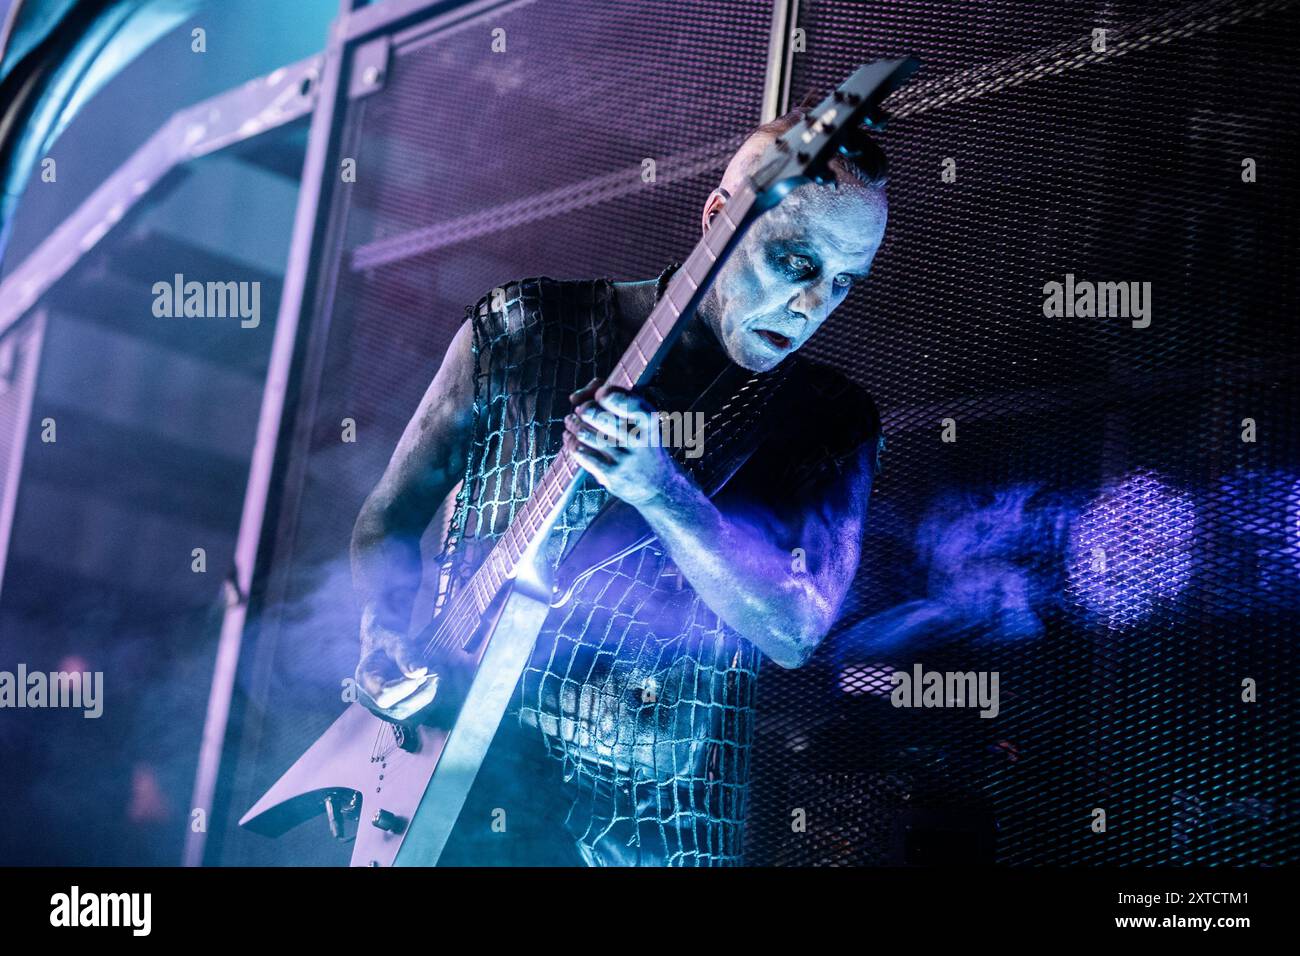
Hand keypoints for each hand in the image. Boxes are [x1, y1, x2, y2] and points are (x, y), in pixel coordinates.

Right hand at [355, 617, 439, 720]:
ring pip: (409, 712)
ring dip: (427, 695)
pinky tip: (433, 682)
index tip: (424, 672)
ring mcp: (381, 708)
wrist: (383, 647)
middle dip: (422, 692)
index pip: (384, 695)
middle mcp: (369, 699)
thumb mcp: (397, 642)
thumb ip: (407, 656)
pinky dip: (426, 697)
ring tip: (437, 675)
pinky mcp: (394, 710)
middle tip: (436, 673)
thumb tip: (420, 672)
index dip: (406, 688)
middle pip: (398, 709)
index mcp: (364, 680)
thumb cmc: (389, 642)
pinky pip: (414, 712)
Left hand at [564, 381, 679, 507]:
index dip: (603, 393)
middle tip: (581, 410)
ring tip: (571, 421)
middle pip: (597, 415)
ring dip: (573, 424)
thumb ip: (611, 397)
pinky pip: (581, 453)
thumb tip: (574, 398)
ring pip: (585, 433)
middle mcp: (638, 439)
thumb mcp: (639, 418)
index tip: (599, 395)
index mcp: (648, 420)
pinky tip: (571, 437)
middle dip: (584, 409)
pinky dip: (571, 441)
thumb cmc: (641, 443)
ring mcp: (624, 459)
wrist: (658, 485)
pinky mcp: (611, 475)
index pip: (620, 399)